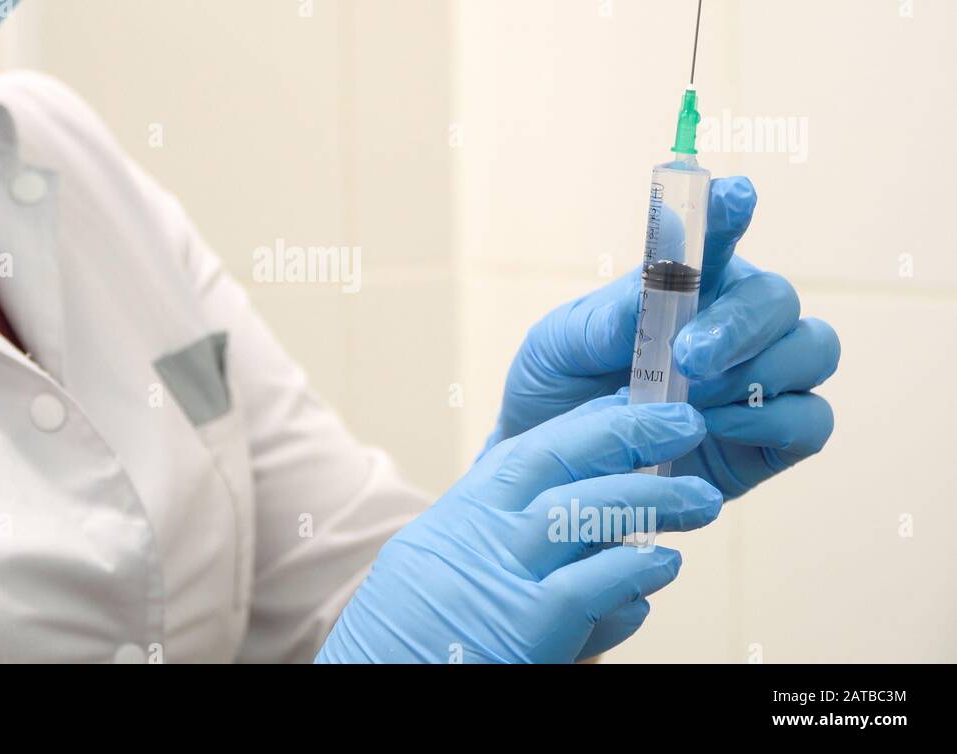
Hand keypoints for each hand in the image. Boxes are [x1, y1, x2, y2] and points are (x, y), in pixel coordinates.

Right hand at [316, 399, 722, 662]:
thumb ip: (493, 527)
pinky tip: (665, 567)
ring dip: (653, 501)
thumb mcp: (437, 557)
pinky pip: (592, 585)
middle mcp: (480, 531)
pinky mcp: (524, 626)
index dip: (590, 419)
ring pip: (586, 512)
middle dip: (628, 434)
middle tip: (685, 423)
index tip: (636, 402)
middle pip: (561, 460)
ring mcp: (502, 574)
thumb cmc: (411, 630)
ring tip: (701, 502)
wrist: (378, 678)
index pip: (533, 446)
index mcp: (462, 511)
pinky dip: (635, 570)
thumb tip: (557, 502)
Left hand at [485, 177, 839, 498]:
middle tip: (688, 356)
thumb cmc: (558, 392)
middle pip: (778, 299)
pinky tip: (713, 432)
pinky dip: (770, 423)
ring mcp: (760, 380)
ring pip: (812, 350)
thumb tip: (649, 290)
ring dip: (760, 371)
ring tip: (693, 399)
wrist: (556, 472)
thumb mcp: (556, 348)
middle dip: (741, 323)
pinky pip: (811, 421)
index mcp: (685, 284)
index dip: (730, 212)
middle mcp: (734, 323)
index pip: (717, 238)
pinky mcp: (772, 440)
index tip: (734, 194)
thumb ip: (603, 320)